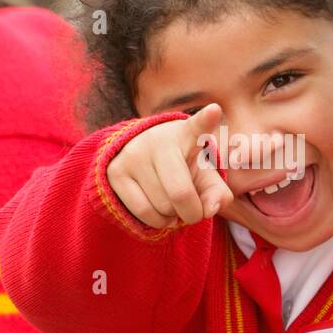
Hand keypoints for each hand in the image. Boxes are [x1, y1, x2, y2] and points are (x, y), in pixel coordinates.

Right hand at [107, 102, 233, 229]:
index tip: (215, 111)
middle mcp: (158, 140)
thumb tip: (210, 209)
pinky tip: (161, 212)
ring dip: (173, 216)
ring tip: (172, 203)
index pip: (198, 126)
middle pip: (181, 193)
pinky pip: (143, 211)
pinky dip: (158, 221)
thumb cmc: (182, 169)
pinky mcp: (115, 172)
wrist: (144, 158)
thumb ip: (216, 193)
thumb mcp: (204, 176)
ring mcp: (133, 154)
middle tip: (193, 209)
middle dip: (192, 212)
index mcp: (187, 134)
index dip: (206, 120)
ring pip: (161, 206)